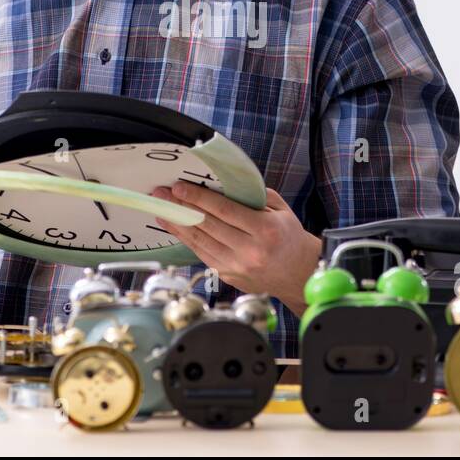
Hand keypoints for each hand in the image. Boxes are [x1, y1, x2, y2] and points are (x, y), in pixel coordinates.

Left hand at [149, 183, 320, 318]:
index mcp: (264, 230)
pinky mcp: (227, 275)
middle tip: (162, 194)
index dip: (199, 197)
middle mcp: (249, 250)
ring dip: (178, 223)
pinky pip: (201, 253)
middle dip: (182, 207)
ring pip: (200, 241)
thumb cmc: (289, 237)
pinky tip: (174, 227)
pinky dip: (185, 239)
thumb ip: (253, 195)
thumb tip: (223, 184)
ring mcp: (236, 266)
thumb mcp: (280, 209)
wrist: (298, 273)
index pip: (224, 210)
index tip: (180, 187)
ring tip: (161, 208)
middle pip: (207, 225)